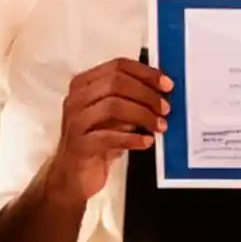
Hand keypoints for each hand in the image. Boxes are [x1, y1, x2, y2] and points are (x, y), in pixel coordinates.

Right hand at [47, 58, 171, 202]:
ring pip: (113, 105)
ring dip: (143, 114)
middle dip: (146, 94)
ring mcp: (75, 120)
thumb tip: (162, 91)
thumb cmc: (97, 140)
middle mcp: (77, 98)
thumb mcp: (115, 116)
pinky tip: (146, 142)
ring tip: (160, 125)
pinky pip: (109, 136)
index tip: (167, 84)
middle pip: (116, 82)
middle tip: (166, 108)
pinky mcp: (79, 144)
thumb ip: (132, 99)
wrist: (73, 175)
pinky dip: (132, 138)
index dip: (146, 73)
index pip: (118, 66)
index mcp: (85, 83)